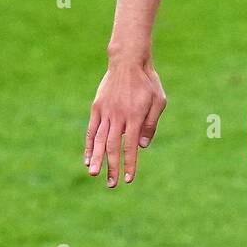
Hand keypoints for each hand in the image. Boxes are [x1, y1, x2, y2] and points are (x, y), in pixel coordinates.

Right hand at [85, 61, 166, 186]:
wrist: (128, 61)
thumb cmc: (148, 82)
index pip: (131, 147)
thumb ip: (151, 125)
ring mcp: (106, 112)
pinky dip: (89, 144)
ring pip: (100, 139)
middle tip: (112, 184)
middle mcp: (118, 116)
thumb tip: (142, 147)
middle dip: (112, 167)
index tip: (128, 179)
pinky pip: (91, 129)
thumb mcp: (159, 101)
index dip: (129, 164)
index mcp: (135, 117)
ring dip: (97, 159)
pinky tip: (87, 158)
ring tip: (94, 174)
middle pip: (113, 147)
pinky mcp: (97, 108)